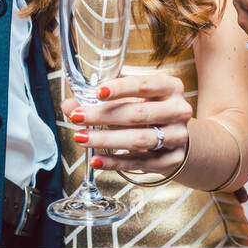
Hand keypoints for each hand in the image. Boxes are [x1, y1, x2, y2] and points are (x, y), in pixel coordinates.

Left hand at [62, 74, 191, 173]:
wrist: (178, 135)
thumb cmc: (151, 110)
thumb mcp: (133, 98)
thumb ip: (102, 100)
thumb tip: (68, 104)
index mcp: (171, 87)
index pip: (145, 85)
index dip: (120, 88)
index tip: (98, 92)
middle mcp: (178, 110)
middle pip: (138, 114)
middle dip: (103, 116)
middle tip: (77, 117)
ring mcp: (178, 136)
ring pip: (139, 140)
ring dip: (106, 140)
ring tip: (81, 138)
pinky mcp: (172, 159)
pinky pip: (140, 163)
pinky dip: (116, 162)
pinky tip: (96, 160)